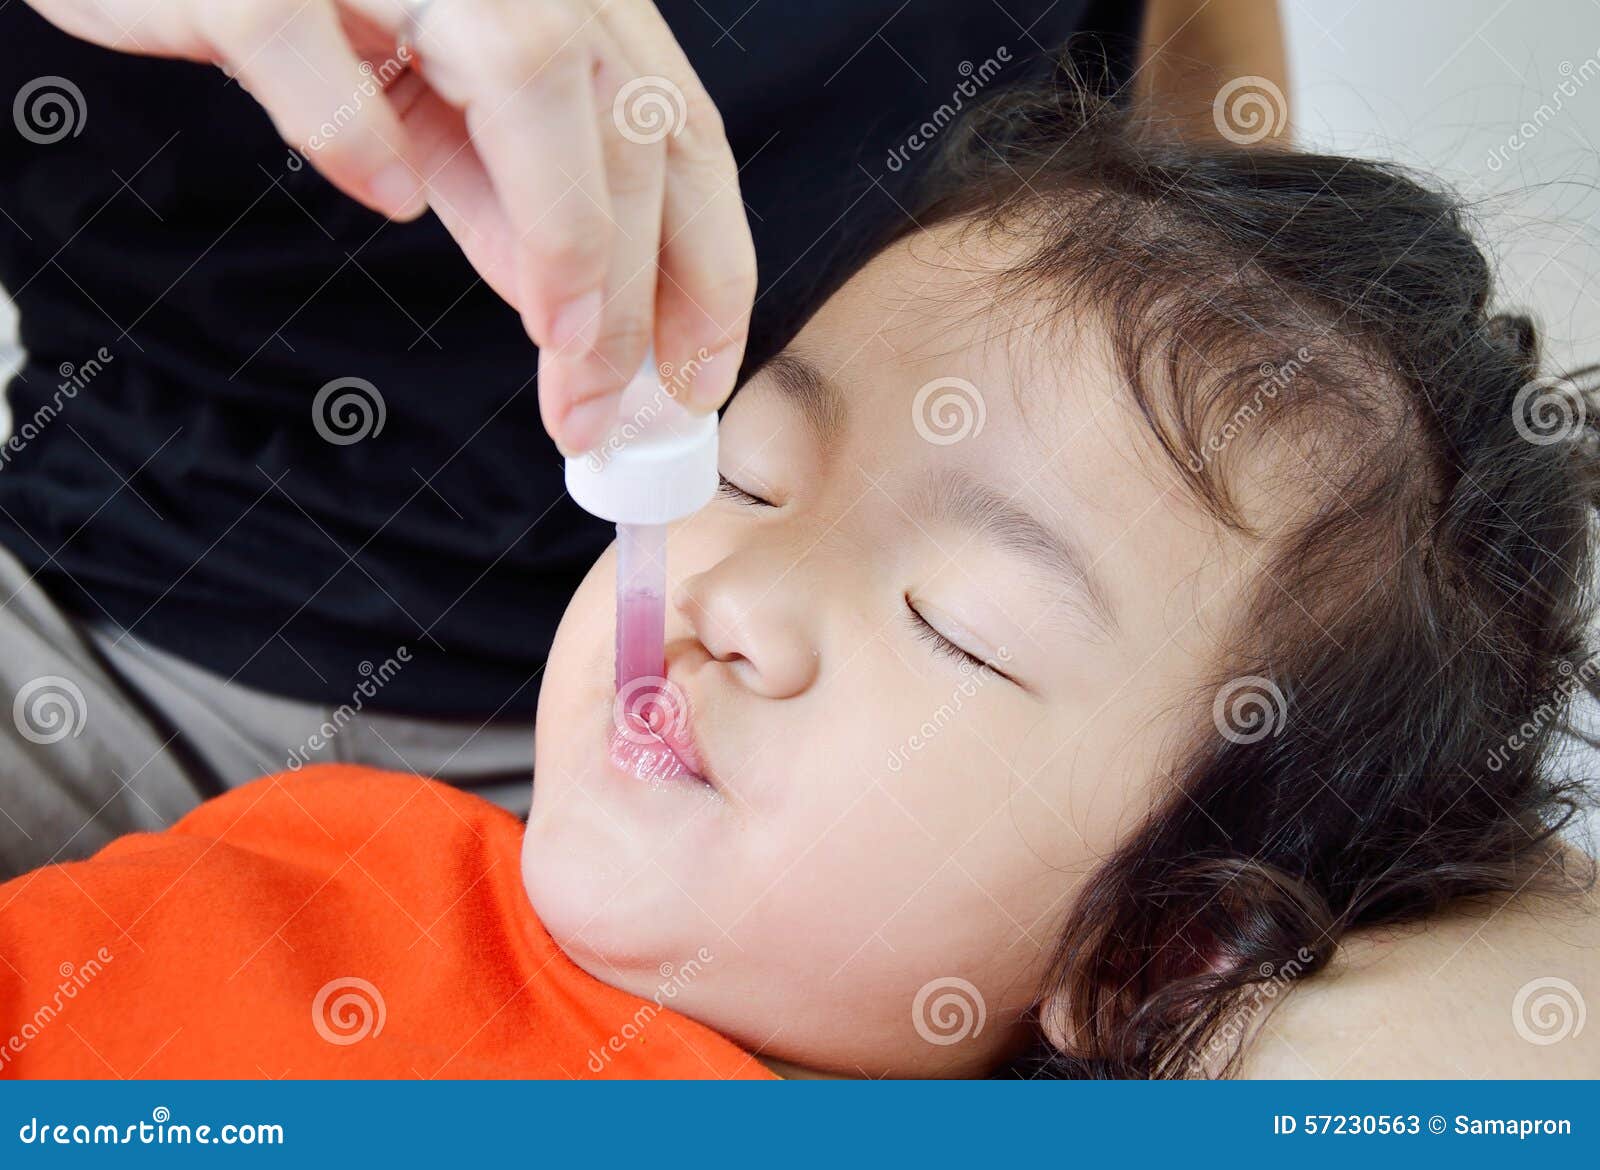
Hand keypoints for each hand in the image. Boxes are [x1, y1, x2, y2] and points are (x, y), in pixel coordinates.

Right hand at [25, 0, 756, 453]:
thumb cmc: (305, 9)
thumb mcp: (435, 105)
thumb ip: (510, 195)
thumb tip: (579, 315)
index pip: (675, 129)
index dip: (708, 256)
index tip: (698, 373)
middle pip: (624, 120)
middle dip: (632, 289)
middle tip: (603, 407)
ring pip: (530, 72)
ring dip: (561, 233)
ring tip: (557, 343)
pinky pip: (310, 40)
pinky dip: (356, 129)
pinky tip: (387, 198)